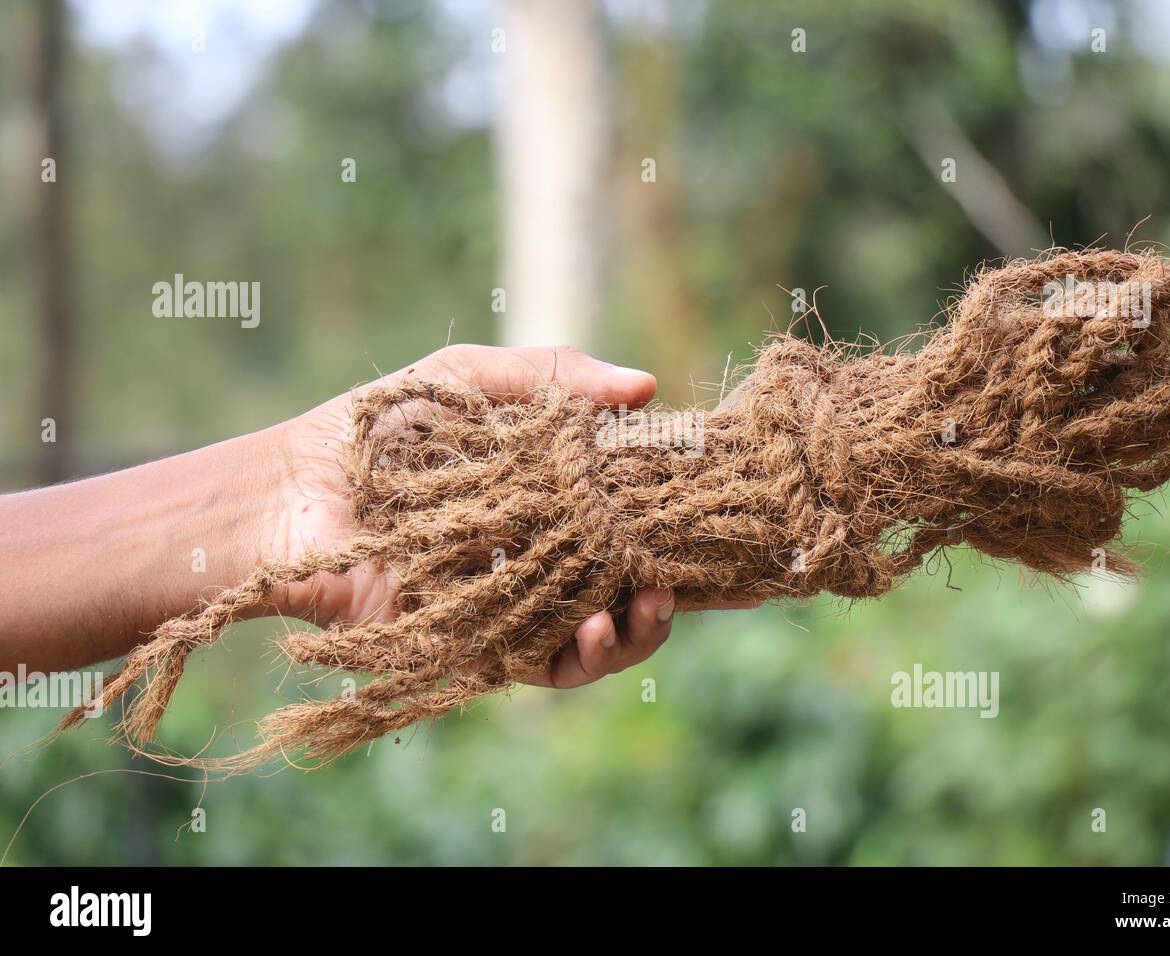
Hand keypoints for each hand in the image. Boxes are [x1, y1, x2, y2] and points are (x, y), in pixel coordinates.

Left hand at [266, 344, 677, 687]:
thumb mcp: (470, 379)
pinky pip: (548, 665)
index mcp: (549, 494)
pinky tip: (600, 626)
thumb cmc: (373, 429)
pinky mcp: (480, 647)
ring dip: (643, 626)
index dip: (683, 513)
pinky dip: (586, 654)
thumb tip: (648, 385)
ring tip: (653, 601)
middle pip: (631, 579)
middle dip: (679, 582)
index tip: (726, 505)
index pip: (633, 511)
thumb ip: (554, 376)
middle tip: (715, 572)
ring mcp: (515, 604)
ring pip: (604, 632)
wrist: (291, 493)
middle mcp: (542, 554)